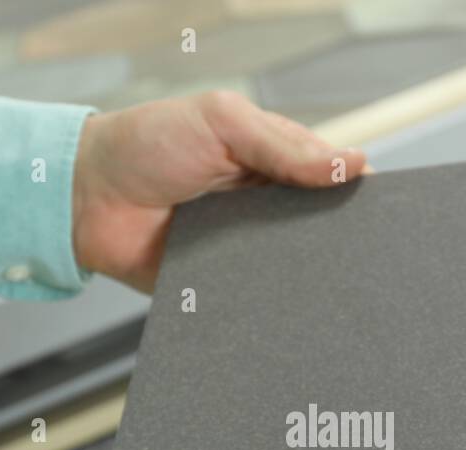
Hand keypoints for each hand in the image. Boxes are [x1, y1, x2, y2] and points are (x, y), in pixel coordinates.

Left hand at [71, 91, 368, 291]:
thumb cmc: (147, 145)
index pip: (329, 178)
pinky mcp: (223, 285)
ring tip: (331, 288)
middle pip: (318, 228)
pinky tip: (288, 310)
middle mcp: (264, 206)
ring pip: (294, 269)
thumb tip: (353, 165)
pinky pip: (256, 300)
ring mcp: (245, 247)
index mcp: (271, 161)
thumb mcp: (221, 123)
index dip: (352, 192)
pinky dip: (271, 305)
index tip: (377, 208)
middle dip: (337, 242)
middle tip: (359, 254)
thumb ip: (284, 146)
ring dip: (308, 277)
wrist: (88, 199)